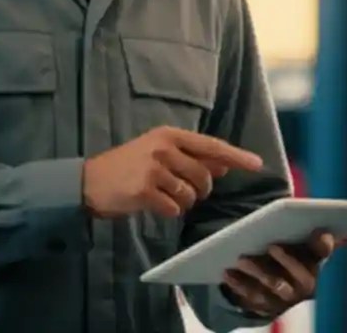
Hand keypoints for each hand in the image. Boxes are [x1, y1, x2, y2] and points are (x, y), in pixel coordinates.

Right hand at [83, 126, 263, 218]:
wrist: (88, 181)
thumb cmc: (128, 167)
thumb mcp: (159, 153)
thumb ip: (191, 157)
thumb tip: (225, 165)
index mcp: (169, 135)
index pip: (212, 146)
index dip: (237, 156)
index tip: (258, 164)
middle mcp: (164, 148)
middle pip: (205, 176)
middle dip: (200, 189)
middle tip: (178, 188)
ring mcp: (154, 168)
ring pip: (191, 195)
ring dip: (182, 202)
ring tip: (162, 195)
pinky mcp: (144, 190)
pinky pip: (173, 209)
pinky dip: (167, 211)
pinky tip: (151, 204)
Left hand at [221, 230, 346, 317]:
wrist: (275, 288)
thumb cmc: (291, 258)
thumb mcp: (302, 247)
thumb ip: (316, 241)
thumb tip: (345, 236)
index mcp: (317, 265)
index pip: (323, 254)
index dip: (323, 244)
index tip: (319, 231)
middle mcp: (305, 286)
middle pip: (299, 275)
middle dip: (287, 261)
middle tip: (272, 245)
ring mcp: (285, 299)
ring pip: (273, 287)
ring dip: (258, 272)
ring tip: (241, 258)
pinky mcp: (264, 306)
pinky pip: (251, 297)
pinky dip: (239, 285)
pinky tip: (228, 273)